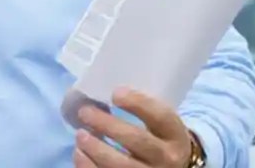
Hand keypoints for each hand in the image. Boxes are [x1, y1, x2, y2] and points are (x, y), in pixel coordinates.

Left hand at [73, 88, 200, 166]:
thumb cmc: (159, 140)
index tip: (115, 93)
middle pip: (137, 140)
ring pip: (122, 165)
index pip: (160, 116)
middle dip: (108, 125)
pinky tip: (79, 153)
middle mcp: (167, 158)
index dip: (138, 103)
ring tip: (80, 135)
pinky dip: (89, 166)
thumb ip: (141, 111)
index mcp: (175, 135)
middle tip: (85, 112)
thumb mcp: (160, 125)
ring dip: (96, 148)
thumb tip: (102, 96)